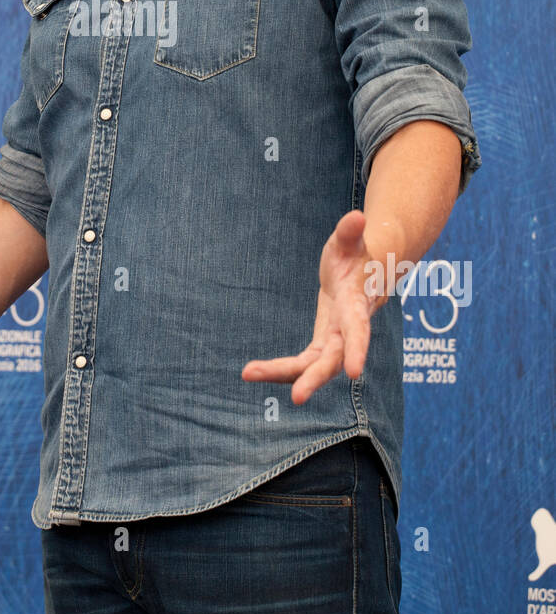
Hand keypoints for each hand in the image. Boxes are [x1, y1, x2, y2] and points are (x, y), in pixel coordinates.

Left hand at [242, 210, 384, 404]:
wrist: (364, 274)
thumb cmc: (356, 254)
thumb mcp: (350, 240)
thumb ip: (351, 232)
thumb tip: (358, 216)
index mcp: (358, 306)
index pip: (359, 330)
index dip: (357, 349)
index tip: (354, 372)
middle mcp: (348, 331)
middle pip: (333, 360)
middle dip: (315, 378)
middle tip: (296, 397)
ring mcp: (335, 341)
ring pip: (312, 367)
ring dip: (283, 374)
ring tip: (248, 372)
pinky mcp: (322, 345)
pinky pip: (301, 363)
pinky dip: (279, 369)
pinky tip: (252, 372)